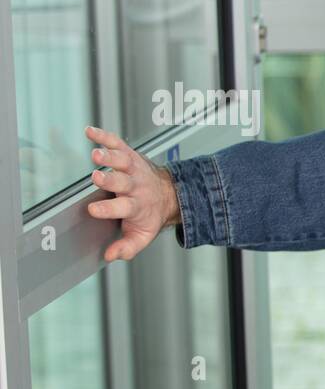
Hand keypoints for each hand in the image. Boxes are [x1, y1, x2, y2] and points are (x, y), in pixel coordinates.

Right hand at [83, 125, 180, 261]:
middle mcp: (136, 186)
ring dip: (110, 156)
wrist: (169, 195)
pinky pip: (118, 144)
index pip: (123, 208)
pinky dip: (105, 137)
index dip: (109, 209)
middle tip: (97, 177)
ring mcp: (134, 169)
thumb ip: (127, 247)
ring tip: (96, 153)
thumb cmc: (149, 214)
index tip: (94, 210)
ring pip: (123, 161)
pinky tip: (90, 132)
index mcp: (137, 206)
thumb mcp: (142, 235)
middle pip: (123, 182)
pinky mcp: (130, 155)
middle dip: (111, 180)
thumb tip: (111, 256)